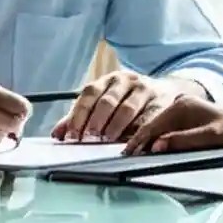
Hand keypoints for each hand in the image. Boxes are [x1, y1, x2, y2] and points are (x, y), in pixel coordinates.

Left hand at [51, 71, 200, 142]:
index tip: (72, 136)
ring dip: (116, 127)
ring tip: (108, 141)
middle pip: (107, 101)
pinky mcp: (160, 101)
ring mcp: (144, 89)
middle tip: (89, 140)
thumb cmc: (127, 101)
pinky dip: (139, 131)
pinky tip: (131, 142)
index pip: (89, 94)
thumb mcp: (103, 103)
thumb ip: (80, 118)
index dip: (79, 116)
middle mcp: (125, 80)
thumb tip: (56, 135)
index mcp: (107, 80)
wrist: (165, 91)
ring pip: (128, 108)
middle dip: (96, 122)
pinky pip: (149, 117)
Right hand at [124, 95, 222, 154]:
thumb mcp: (210, 137)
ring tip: (133, 156)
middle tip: (124, 158)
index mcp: (182, 105)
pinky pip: (166, 132)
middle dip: (139, 141)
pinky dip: (157, 142)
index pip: (152, 124)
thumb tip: (155, 146)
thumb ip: (182, 141)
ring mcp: (183, 113)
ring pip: (158, 129)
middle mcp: (179, 105)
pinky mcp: (187, 121)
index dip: (138, 140)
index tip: (126, 154)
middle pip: (152, 125)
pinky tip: (151, 152)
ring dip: (147, 142)